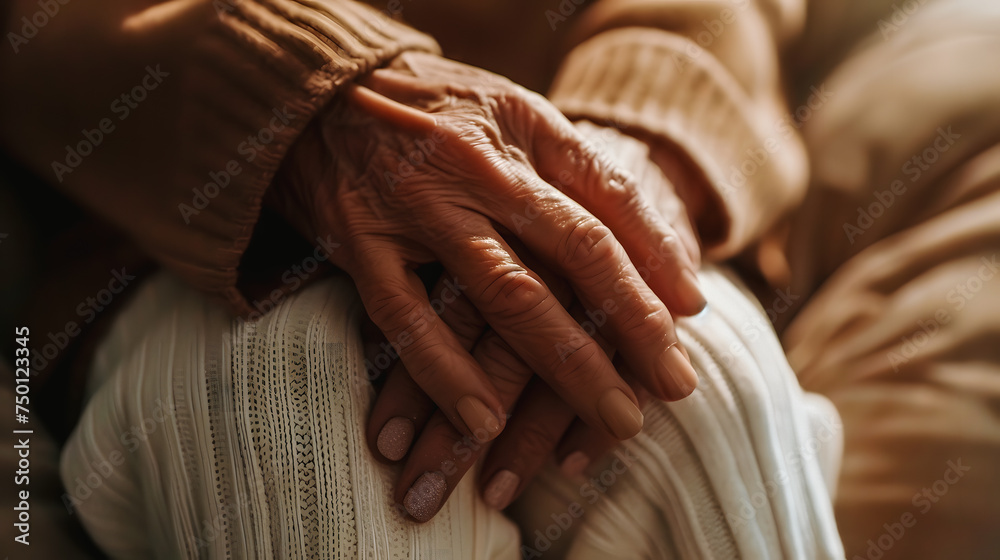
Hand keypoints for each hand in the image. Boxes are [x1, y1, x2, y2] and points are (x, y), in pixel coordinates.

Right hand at [365, 122, 703, 520]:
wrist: (316, 91)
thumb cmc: (432, 111)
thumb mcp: (510, 113)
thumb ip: (576, 171)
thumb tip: (659, 250)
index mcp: (525, 128)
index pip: (610, 195)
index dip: (659, 256)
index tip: (692, 312)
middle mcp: (480, 167)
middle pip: (576, 250)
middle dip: (635, 323)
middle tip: (678, 384)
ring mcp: (418, 207)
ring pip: (508, 293)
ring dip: (569, 363)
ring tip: (617, 418)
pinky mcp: (360, 244)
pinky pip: (407, 320)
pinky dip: (447, 375)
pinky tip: (485, 424)